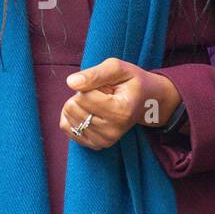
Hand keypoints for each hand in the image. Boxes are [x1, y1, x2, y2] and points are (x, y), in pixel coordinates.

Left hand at [59, 58, 182, 150]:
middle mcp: (113, 131)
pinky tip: (89, 112)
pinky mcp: (96, 145)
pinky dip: (72, 117)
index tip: (106, 87)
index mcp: (121, 111)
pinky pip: (67, 128)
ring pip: (68, 117)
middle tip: (102, 95)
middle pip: (73, 107)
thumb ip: (95, 74)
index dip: (89, 85)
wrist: (146, 101)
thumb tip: (71, 82)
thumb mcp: (117, 68)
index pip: (82, 96)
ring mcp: (104, 141)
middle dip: (82, 95)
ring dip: (79, 105)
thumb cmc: (131, 82)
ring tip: (99, 103)